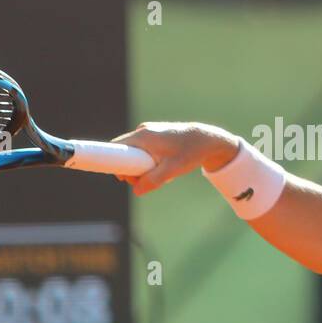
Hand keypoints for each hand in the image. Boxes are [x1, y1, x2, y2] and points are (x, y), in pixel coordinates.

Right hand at [109, 122, 238, 194]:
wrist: (207, 140)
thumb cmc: (190, 152)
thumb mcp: (172, 170)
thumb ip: (153, 181)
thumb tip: (136, 191)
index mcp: (143, 136)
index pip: (116, 147)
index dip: (114, 164)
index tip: (124, 178)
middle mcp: (143, 131)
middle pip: (125, 153)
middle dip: (133, 170)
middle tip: (148, 180)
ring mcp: (149, 133)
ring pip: (136, 154)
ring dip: (143, 168)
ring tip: (162, 173)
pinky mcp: (156, 137)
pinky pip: (144, 152)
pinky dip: (150, 162)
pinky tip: (164, 167)